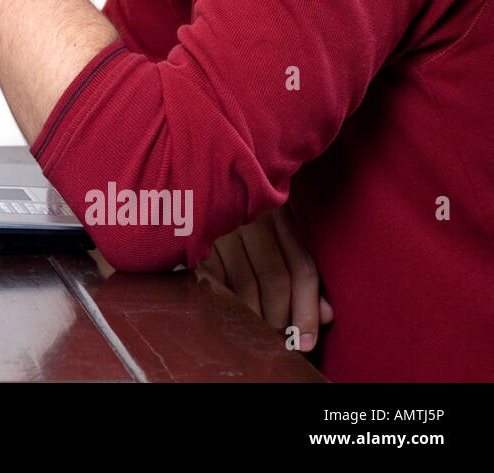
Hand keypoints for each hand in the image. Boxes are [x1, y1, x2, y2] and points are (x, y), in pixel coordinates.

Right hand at [196, 203, 333, 351]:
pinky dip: (224, 302)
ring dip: (253, 316)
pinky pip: (213, 279)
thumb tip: (327, 316)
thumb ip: (302, 268)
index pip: (301, 267)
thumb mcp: (280, 228)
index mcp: (280, 213)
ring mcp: (222, 226)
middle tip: (280, 339)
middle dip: (280, 318)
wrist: (202, 179)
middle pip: (275, 279)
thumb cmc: (246, 211)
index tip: (308, 341)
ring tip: (257, 332)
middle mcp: (253, 218)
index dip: (308, 308)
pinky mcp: (194, 236)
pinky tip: (229, 313)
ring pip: (244, 284)